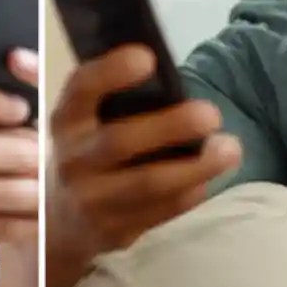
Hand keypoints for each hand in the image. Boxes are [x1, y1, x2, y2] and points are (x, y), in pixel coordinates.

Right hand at [45, 44, 240, 286]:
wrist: (57, 225)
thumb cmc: (82, 152)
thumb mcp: (77, 121)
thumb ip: (103, 90)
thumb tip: (150, 55)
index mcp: (65, 121)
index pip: (81, 90)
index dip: (111, 72)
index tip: (148, 57)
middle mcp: (73, 160)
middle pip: (119, 142)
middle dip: (169, 127)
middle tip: (211, 113)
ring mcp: (92, 200)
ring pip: (148, 184)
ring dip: (194, 167)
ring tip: (230, 149)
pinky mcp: (116, 231)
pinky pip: (160, 211)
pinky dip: (190, 193)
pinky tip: (211, 177)